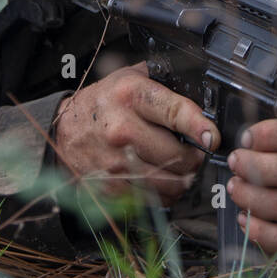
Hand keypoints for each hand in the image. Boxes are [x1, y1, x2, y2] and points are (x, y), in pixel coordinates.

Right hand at [51, 62, 218, 206]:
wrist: (64, 131)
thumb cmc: (103, 102)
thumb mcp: (130, 77)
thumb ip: (164, 82)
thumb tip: (203, 94)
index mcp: (131, 97)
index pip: (176, 113)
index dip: (200, 127)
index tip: (212, 137)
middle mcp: (123, 130)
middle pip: (180, 156)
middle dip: (195, 157)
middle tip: (194, 153)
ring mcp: (116, 163)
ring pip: (171, 183)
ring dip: (183, 179)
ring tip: (179, 168)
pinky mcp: (111, 188)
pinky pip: (154, 200)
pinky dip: (165, 194)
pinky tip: (161, 180)